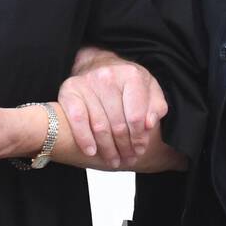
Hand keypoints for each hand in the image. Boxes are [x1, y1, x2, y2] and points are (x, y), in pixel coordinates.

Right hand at [58, 49, 166, 168]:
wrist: (97, 64)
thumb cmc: (126, 82)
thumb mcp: (149, 89)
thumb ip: (156, 106)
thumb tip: (149, 124)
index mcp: (132, 75)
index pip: (136, 116)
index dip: (139, 138)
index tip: (140, 150)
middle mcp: (108, 76)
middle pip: (118, 124)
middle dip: (124, 147)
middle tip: (128, 159)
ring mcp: (87, 82)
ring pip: (99, 125)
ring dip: (107, 148)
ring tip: (113, 160)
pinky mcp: (70, 89)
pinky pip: (77, 119)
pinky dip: (84, 138)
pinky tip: (91, 151)